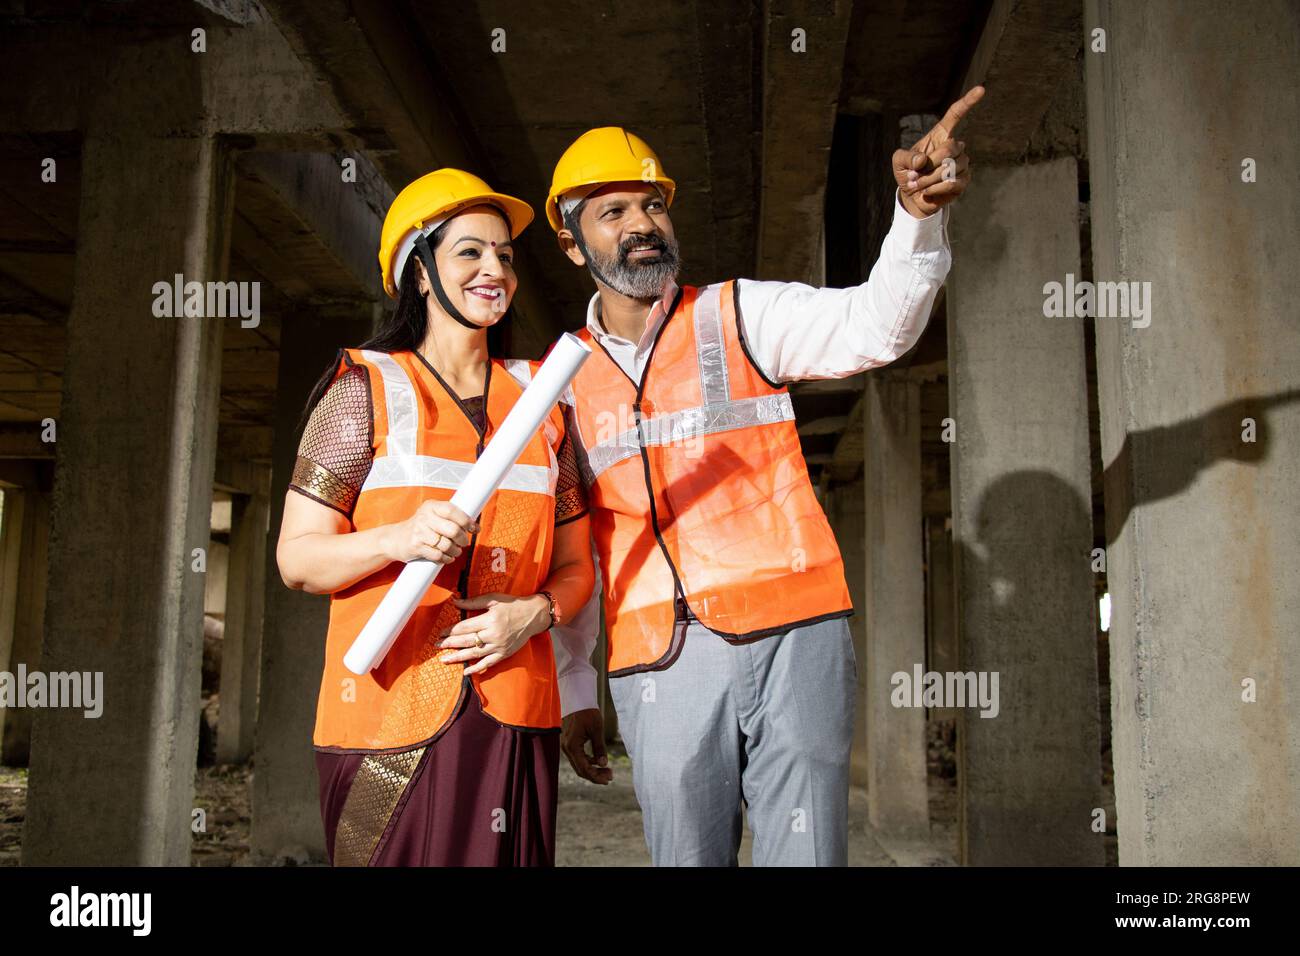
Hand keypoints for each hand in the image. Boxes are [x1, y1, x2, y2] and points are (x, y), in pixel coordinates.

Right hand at [383, 500, 477, 564]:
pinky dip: (446, 558)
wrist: (394, 539)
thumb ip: (452, 518)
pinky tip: (445, 556)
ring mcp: (419, 532)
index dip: (466, 521)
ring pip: (447, 545)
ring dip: (455, 551)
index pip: (452, 510)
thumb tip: (475, 526)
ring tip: (454, 550)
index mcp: (431, 506)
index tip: (473, 528)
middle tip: (463, 542)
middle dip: (463, 539)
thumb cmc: (420, 527)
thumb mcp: (433, 516)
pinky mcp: (416, 546)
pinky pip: (438, 555)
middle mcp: (424, 517)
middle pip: (453, 530)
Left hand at [436, 592, 549, 675]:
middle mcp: (493, 634)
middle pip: (466, 641)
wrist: (534, 615)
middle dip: (450, 644)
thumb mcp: (493, 599)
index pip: (465, 627)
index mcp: (490, 620)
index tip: (441, 632)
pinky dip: (476, 669)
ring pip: (474, 654)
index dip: (451, 630)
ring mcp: (499, 646)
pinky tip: (465, 672)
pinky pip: (488, 663)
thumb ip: (473, 602)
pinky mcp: (504, 654)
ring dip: (458, 657)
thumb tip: (455, 601)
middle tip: (437, 645)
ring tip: (444, 659)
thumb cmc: (513, 605)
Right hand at [561, 708, 611, 784]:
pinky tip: (598, 760)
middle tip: (610, 777)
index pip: (584, 768)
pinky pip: (578, 757)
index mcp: (572, 746)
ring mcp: (567, 746)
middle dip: (595, 775)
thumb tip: (603, 764)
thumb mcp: (597, 730)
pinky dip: (588, 761)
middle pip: (580, 769)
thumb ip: (599, 748)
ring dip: (592, 769)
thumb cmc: (587, 712)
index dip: (596, 776)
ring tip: (607, 770)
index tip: (609, 779)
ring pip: (579, 765)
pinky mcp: (569, 743)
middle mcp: (567, 748)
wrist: (577, 699)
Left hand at [894, 85, 983, 217]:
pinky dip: (935, 189)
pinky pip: (953, 183)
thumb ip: (906, 158)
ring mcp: (962, 163)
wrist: (913, 196)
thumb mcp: (898, 162)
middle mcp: (954, 146)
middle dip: (929, 165)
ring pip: (951, 168)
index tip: (981, 89)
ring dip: (929, 180)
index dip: (967, 102)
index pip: (955, 115)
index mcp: (940, 135)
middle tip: (914, 177)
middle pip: (950, 148)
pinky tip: (928, 191)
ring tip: (919, 185)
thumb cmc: (907, 173)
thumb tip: (922, 160)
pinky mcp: (964, 180)